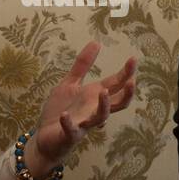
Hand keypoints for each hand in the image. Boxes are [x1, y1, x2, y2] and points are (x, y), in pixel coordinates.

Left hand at [27, 42, 136, 177]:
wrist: (44, 137)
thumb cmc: (61, 110)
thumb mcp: (70, 84)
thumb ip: (83, 66)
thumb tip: (96, 42)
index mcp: (94, 97)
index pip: (115, 85)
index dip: (125, 73)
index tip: (133, 59)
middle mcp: (93, 110)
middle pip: (116, 104)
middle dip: (126, 94)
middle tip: (132, 81)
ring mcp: (83, 124)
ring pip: (100, 118)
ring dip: (103, 106)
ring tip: (103, 91)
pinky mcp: (69, 135)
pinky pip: (72, 130)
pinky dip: (69, 123)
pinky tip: (65, 115)